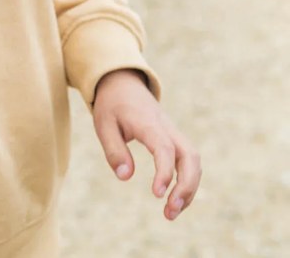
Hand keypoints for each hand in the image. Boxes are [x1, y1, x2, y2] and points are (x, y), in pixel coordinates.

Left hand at [92, 69, 201, 220]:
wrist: (124, 83)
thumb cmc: (112, 105)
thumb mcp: (103, 124)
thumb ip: (114, 151)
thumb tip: (126, 177)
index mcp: (147, 122)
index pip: (164, 148)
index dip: (164, 172)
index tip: (156, 195)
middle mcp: (166, 127)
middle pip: (190, 155)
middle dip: (187, 186)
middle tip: (170, 212)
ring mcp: (173, 132)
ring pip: (194, 160)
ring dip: (189, 188)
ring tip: (172, 212)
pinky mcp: (174, 139)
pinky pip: (189, 161)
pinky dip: (187, 181)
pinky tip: (174, 199)